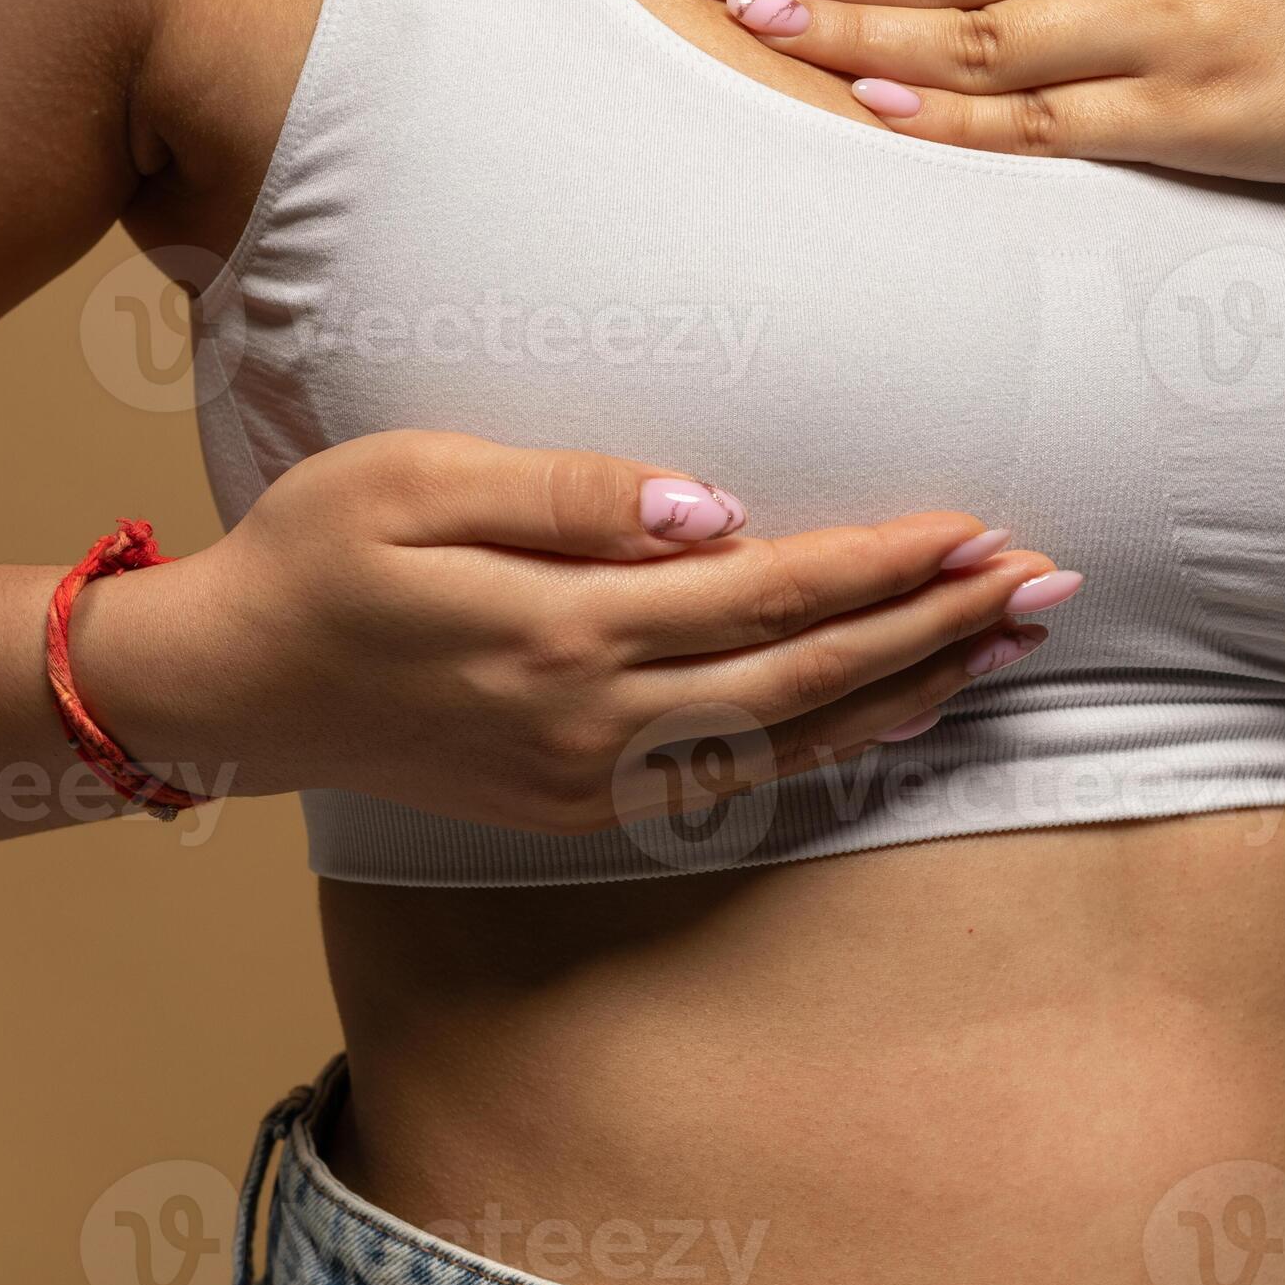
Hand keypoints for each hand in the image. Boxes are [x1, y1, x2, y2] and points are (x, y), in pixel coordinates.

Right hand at [68, 431, 1075, 832]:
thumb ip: (572, 493)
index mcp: (563, 629)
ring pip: (789, 741)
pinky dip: (833, 748)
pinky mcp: (579, 806)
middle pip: (807, 674)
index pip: (768, 594)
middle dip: (936, 628)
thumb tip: (714, 509)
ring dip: (910, 693)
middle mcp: (593, 720)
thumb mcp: (419, 478)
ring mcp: (589, 778)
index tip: (974, 526)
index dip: (882, 564)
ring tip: (1009, 648)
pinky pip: (739, 783)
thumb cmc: (321, 553)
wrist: (238, 685)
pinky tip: (896, 713)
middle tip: (1046, 585)